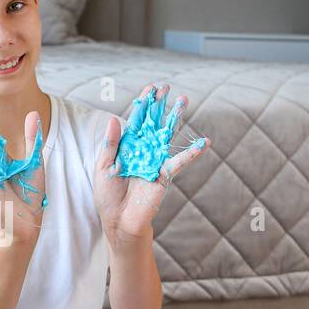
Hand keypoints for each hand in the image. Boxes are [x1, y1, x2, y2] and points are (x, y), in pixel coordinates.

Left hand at [93, 83, 210, 241]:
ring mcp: (155, 160)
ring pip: (167, 135)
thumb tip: (113, 120)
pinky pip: (180, 162)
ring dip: (175, 118)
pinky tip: (205, 142)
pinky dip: (192, 153)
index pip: (135, 121)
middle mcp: (143, 150)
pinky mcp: (164, 175)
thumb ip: (111, 145)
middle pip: (152, 123)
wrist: (119, 221)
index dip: (143, 105)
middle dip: (159, 105)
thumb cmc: (108, 196)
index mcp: (126, 147)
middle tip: (166, 87)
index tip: (150, 88)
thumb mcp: (103, 168)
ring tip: (184, 100)